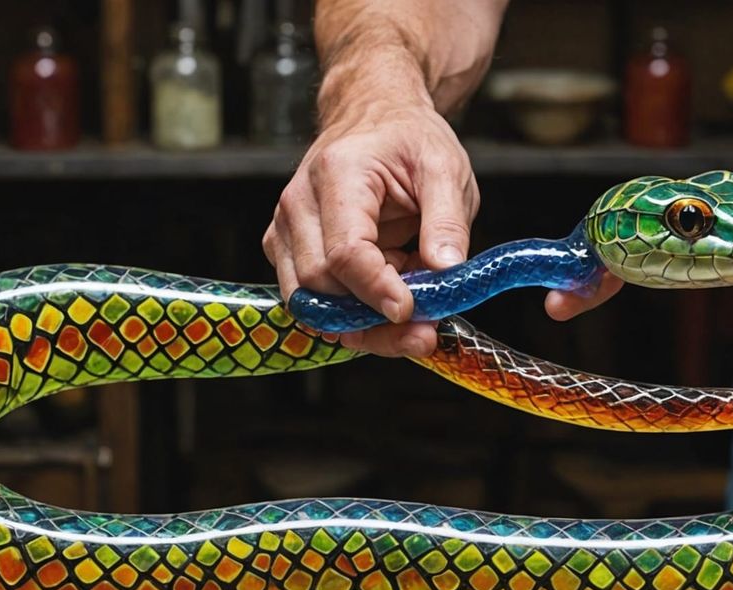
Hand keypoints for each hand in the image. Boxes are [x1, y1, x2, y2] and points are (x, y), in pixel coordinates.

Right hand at [264, 102, 476, 357]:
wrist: (375, 115)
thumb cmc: (407, 139)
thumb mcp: (445, 168)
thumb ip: (447, 221)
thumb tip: (446, 270)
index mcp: (337, 175)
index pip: (345, 252)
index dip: (377, 290)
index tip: (411, 312)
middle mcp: (298, 204)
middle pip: (321, 286)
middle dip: (372, 320)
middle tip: (426, 330)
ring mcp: (286, 229)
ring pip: (309, 304)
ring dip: (360, 326)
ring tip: (411, 317)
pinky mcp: (287, 250)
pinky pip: (311, 301)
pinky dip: (349, 314)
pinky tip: (385, 301)